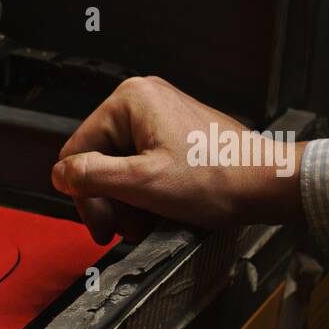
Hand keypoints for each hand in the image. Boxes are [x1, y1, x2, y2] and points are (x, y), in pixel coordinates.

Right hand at [50, 76, 305, 243]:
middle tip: (126, 228)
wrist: (267, 184)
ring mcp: (159, 115)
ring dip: (127, 202)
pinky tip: (160, 209)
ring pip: (118, 167)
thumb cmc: (219, 179)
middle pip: (97, 160)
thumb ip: (91, 177)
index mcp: (130, 101)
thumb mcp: (142, 184)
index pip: (76, 152)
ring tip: (148, 220)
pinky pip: (140, 166)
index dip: (85, 195)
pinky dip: (145, 193)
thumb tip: (60, 175)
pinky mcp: (173, 133)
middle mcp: (142, 100)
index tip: (103, 225)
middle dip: (110, 200)